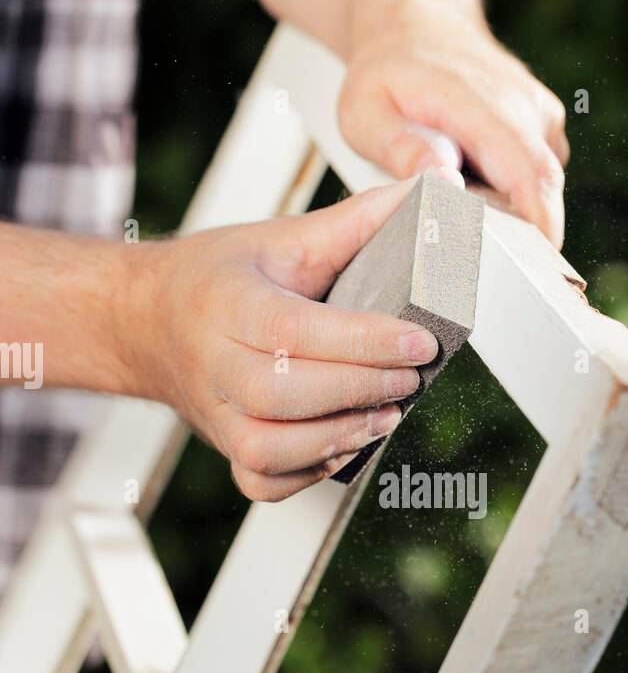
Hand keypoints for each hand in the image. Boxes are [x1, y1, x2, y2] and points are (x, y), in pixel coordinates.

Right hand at [128, 177, 452, 500]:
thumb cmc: (222, 278)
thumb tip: (433, 191)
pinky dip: (307, 475)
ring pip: (268, 449)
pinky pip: (262, 481)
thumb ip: (356, 222)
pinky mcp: (223, 449)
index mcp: (225, 302)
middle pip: (281, 394)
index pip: (293, 330)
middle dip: (358, 389)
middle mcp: (212, 364)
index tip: (419, 340)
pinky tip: (343, 446)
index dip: (362, 341)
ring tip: (387, 415)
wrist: (149, 321)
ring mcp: (214, 414)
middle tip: (409, 378)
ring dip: (337, 438)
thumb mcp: (283, 240)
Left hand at [339, 9, 568, 246]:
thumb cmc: (383, 72)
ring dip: (510, 209)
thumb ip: (399, 147)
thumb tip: (442, 180)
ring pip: (541, 186)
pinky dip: (511, 191)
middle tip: (484, 265)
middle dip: (525, 234)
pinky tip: (475, 183)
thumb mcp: (363, 112)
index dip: (538, 228)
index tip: (528, 272)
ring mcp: (540, 112)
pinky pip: (537, 174)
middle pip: (545, 189)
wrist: (415, 19)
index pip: (530, 175)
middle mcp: (523, 105)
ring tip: (462, 204)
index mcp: (480, 103)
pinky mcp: (544, 122)